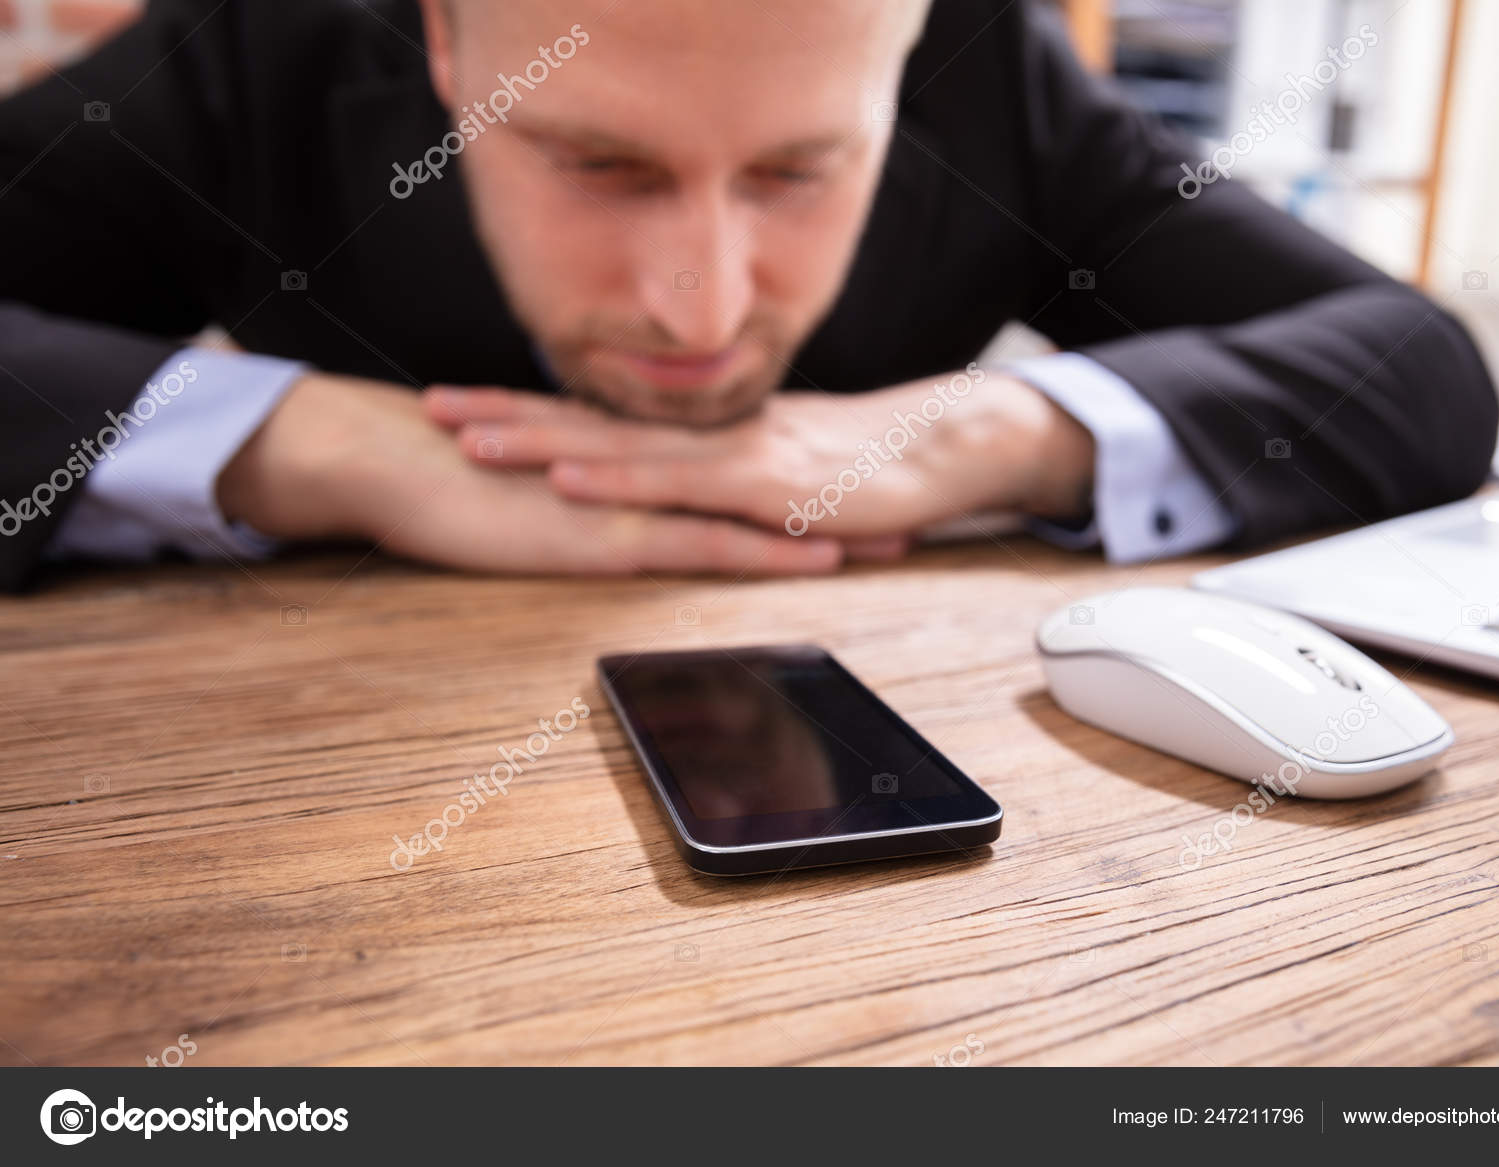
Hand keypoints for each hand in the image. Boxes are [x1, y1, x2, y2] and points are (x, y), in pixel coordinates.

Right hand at [215, 372, 855, 575]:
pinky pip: (707, 546)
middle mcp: (646, 479)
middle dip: (833, 499)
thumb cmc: (445, 477)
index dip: (791, 483)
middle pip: (758, 489)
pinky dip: (769, 550)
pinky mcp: (611, 536)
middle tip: (906, 504)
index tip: (849, 488)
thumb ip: (570, 497)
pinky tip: (819, 558)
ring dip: (824, 525)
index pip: (727, 475)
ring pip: (752, 515)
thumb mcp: (526, 492)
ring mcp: (635, 504)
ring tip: (893, 534)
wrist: (390, 458)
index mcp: (629, 469)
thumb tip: (590, 508)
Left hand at [421, 369, 1094, 538]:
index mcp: (702, 432)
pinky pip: (676, 485)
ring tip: (469, 438)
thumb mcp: (773, 475)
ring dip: (540, 441)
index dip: (530, 409)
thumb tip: (671, 499)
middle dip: (506, 414)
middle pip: (589, 421)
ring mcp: (730, 455)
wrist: (939, 451)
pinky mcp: (761, 486)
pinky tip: (568, 483)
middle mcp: (705, 433)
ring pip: (618, 445)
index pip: (601, 417)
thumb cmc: (860, 465)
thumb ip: (719, 484)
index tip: (465, 404)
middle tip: (431, 407)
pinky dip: (617, 482)